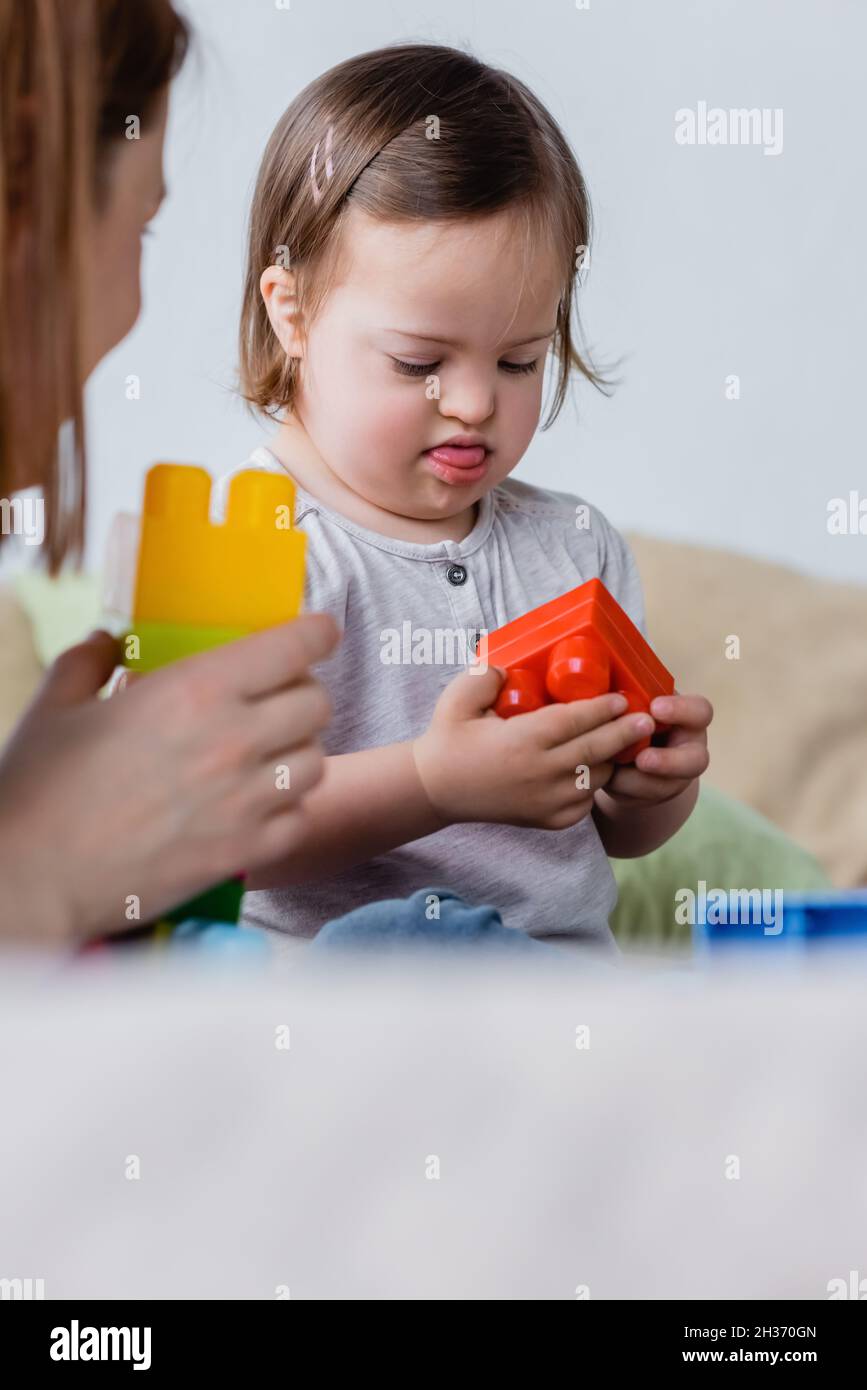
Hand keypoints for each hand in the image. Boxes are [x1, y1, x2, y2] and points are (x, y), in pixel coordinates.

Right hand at [0, 613, 338, 944]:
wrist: (34, 880)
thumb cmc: (40, 791)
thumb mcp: (56, 706)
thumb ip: (89, 661)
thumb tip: (108, 641)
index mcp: (193, 690)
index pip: (292, 648)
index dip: (315, 633)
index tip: (319, 630)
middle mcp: (232, 740)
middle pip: (316, 703)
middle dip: (302, 694)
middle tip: (278, 700)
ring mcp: (244, 801)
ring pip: (315, 762)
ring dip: (297, 753)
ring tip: (269, 756)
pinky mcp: (243, 852)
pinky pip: (299, 819)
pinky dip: (287, 810)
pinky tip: (258, 807)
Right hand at [412, 665, 655, 829]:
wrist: (435, 790)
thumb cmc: (448, 739)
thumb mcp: (458, 699)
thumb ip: (484, 676)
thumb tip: (510, 666)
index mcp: (521, 741)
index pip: (573, 722)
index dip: (602, 709)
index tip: (621, 698)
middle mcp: (538, 774)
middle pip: (594, 751)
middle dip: (624, 734)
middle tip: (647, 719)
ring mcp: (545, 802)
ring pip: (595, 779)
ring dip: (611, 760)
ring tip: (626, 741)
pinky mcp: (546, 821)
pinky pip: (583, 803)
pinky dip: (594, 786)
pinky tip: (598, 769)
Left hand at [601, 691, 711, 804]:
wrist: (622, 746)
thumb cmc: (628, 712)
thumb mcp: (630, 700)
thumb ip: (624, 694)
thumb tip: (597, 679)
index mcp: (686, 716)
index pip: (700, 711)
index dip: (681, 711)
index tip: (655, 708)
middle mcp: (689, 747)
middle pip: (696, 760)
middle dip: (669, 762)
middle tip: (643, 759)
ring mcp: (676, 777)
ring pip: (667, 786)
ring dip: (637, 781)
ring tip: (613, 770)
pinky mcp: (657, 796)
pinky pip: (641, 799)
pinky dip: (621, 789)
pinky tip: (605, 776)